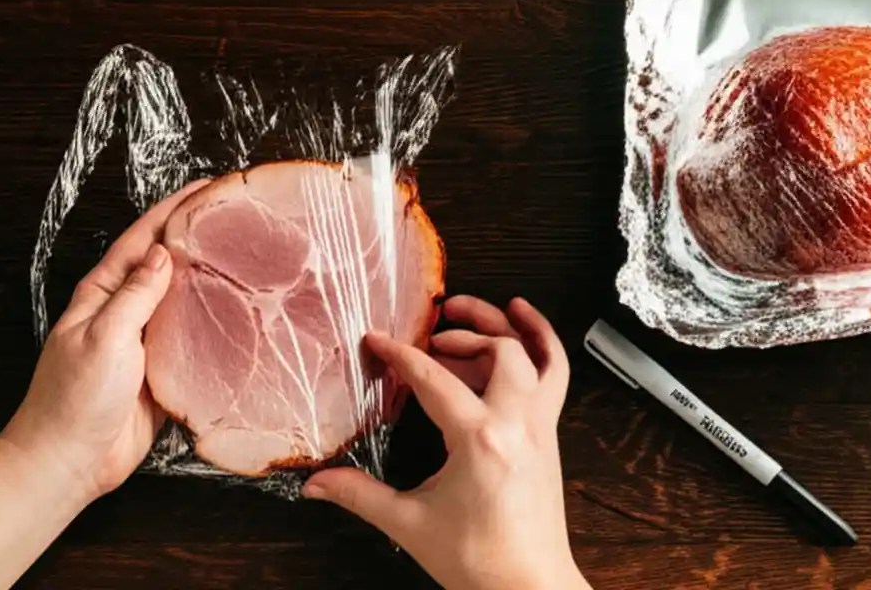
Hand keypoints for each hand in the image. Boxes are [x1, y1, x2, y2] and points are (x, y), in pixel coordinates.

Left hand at [1, 179, 208, 501]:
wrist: (69, 462)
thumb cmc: (74, 399)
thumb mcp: (105, 337)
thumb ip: (135, 294)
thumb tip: (163, 253)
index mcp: (102, 294)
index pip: (143, 239)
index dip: (173, 210)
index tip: (207, 187)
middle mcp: (124, 312)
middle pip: (165, 265)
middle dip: (196, 239)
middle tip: (237, 218)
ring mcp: (144, 343)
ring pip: (183, 302)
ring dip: (209, 282)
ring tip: (248, 260)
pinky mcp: (161, 374)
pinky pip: (192, 343)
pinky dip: (214, 328)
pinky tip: (240, 318)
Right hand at [303, 296, 589, 589]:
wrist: (530, 588)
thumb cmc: (479, 562)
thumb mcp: (409, 524)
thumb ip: (359, 495)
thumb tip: (314, 484)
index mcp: (479, 439)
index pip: (434, 378)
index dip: (400, 355)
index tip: (377, 341)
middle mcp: (517, 422)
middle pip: (497, 350)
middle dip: (460, 329)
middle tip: (430, 329)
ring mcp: (541, 426)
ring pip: (532, 355)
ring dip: (503, 326)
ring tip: (471, 308)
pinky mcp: (550, 435)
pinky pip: (556, 375)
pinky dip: (545, 343)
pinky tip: (527, 323)